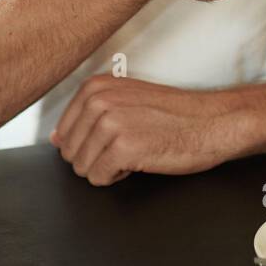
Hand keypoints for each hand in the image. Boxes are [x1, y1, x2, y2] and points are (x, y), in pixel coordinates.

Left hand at [50, 72, 244, 185]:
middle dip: (96, 158)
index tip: (114, 137)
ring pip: (82, 168)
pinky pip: (98, 179)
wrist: (211, 121)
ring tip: (136, 150)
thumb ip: (88, 114)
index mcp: (96, 87)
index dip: (87, 145)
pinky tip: (140, 160)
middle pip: (69, 152)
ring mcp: (110, 123)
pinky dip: (117, 177)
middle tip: (129, 144)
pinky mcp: (123, 147)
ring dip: (108, 168)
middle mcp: (99, 100)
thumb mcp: (126, 101)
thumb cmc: (173, 114)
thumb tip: (55, 138)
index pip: (62, 133)